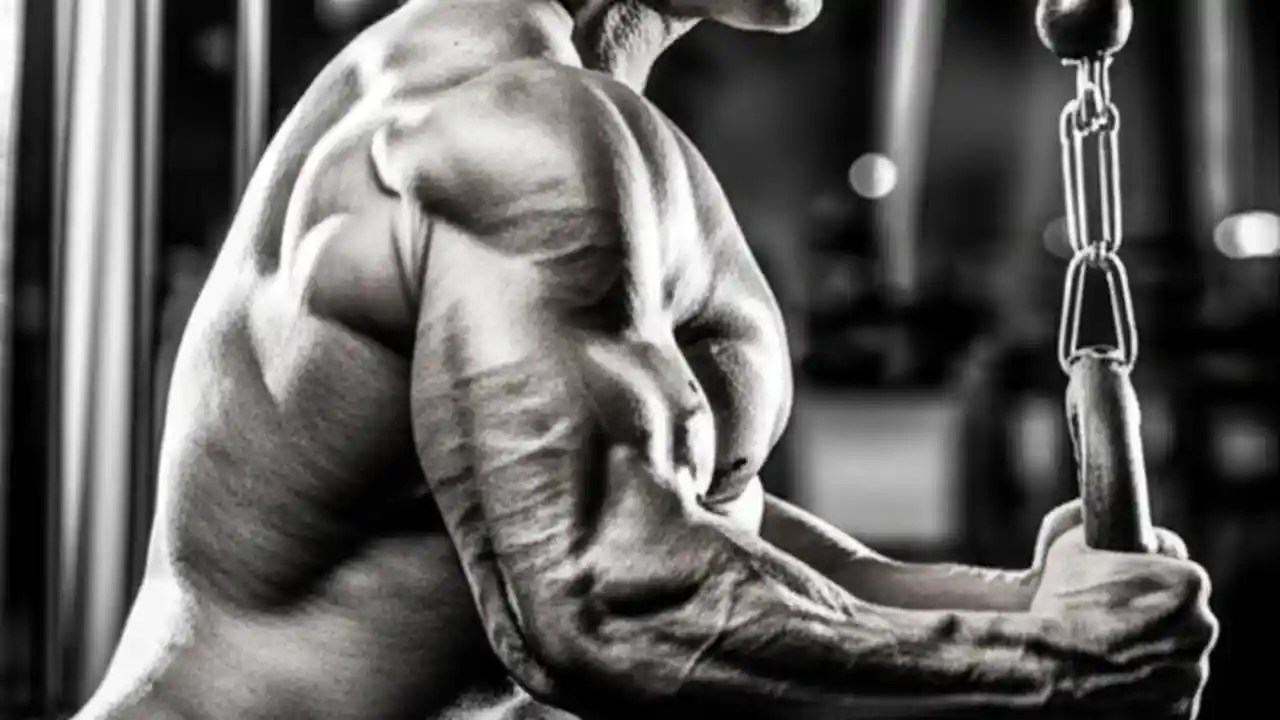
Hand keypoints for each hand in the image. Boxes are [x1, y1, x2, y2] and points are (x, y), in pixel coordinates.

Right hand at [1031, 526, 1217, 717]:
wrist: (1043, 669)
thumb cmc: (1055, 605)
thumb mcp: (1071, 547)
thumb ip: (1096, 527)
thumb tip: (1098, 517)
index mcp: (1188, 584)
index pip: (1180, 574)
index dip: (1149, 579)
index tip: (1125, 587)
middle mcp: (1203, 628)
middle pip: (1183, 618)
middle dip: (1153, 618)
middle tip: (1111, 622)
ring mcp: (1193, 675)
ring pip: (1175, 658)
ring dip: (1151, 655)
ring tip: (1107, 654)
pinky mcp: (1180, 712)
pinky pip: (1167, 695)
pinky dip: (1147, 690)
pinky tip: (1114, 680)